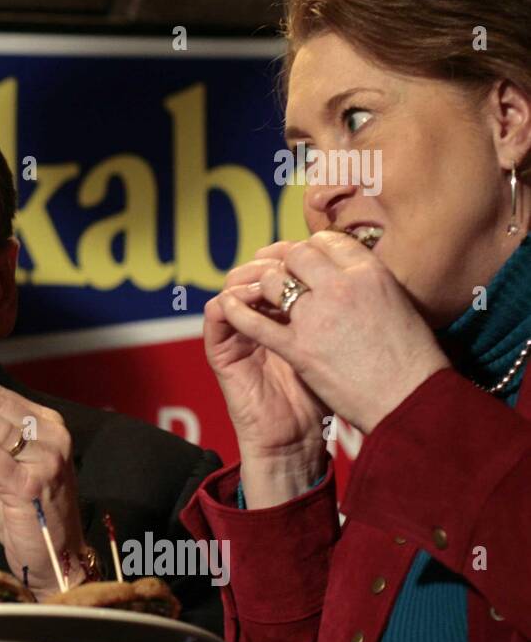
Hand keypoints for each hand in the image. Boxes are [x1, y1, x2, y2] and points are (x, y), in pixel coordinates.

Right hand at [208, 241, 331, 506]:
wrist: (297, 438)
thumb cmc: (326, 394)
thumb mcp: (338, 345)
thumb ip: (341, 313)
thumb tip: (366, 275)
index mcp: (286, 315)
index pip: (283, 268)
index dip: (295, 254)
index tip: (316, 251)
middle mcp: (258, 319)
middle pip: (255, 270)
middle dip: (272, 261)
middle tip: (291, 262)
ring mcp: (237, 334)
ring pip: (231, 286)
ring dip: (249, 278)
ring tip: (270, 279)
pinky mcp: (222, 352)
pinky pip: (216, 316)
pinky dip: (228, 303)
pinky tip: (249, 300)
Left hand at [219, 230, 449, 435]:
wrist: (410, 400)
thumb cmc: (413, 359)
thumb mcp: (399, 306)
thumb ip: (369, 285)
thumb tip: (350, 274)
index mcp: (371, 273)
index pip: (329, 242)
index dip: (313, 248)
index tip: (307, 258)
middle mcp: (342, 286)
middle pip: (297, 255)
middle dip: (286, 262)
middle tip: (281, 273)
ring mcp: (318, 317)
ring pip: (274, 282)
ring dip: (265, 285)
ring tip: (263, 293)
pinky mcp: (299, 348)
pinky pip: (256, 323)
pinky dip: (239, 312)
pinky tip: (229, 306)